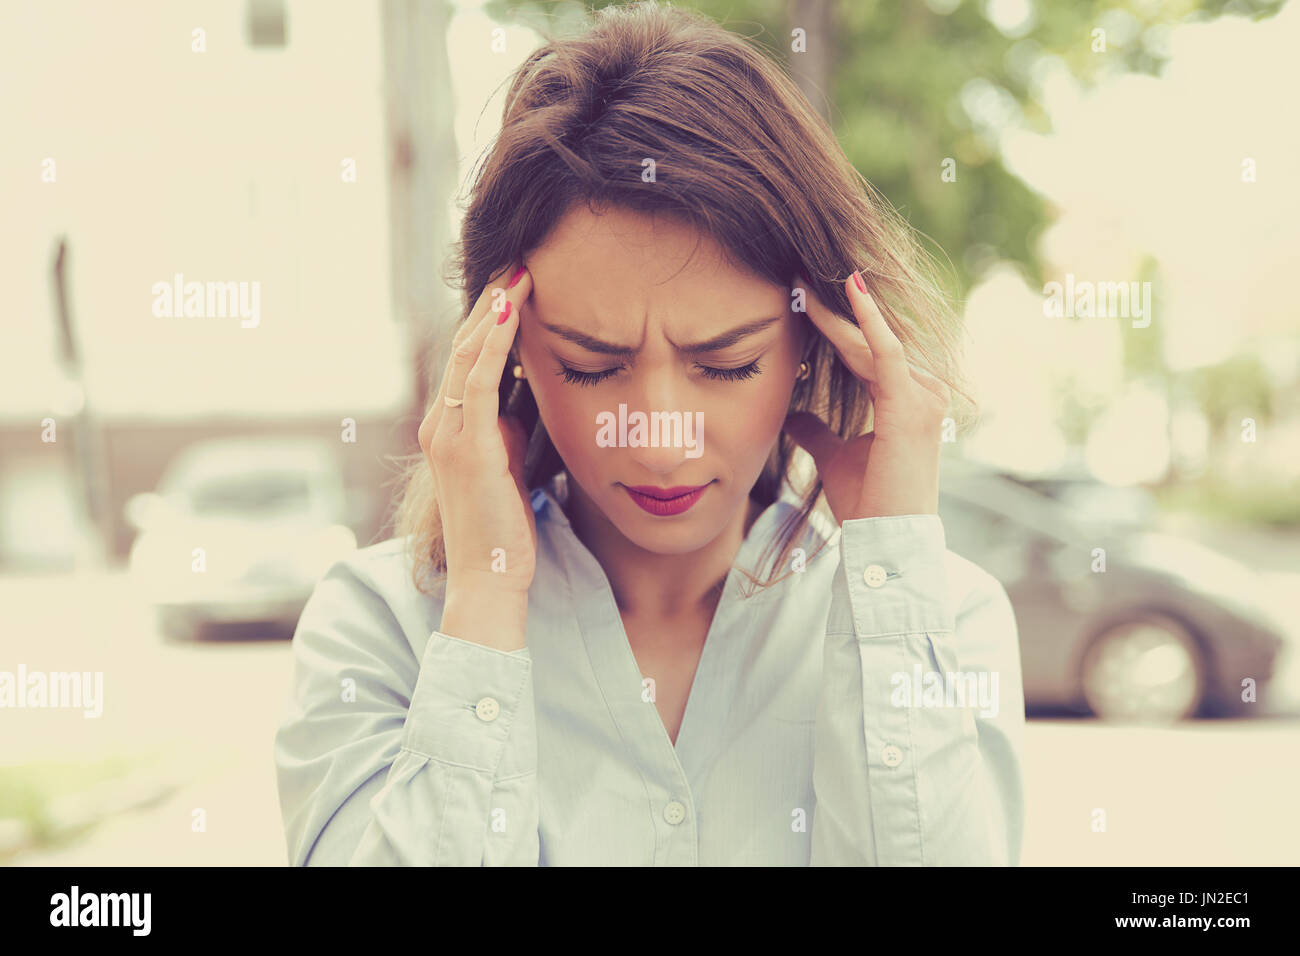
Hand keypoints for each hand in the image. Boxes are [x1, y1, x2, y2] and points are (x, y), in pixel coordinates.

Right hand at [418, 262, 536, 602]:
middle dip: (491, 303)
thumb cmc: (505, 532)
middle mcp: (439, 424)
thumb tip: (526, 398)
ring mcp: (448, 433)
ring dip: (494, 310)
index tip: (517, 285)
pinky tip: (512, 311)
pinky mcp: (466, 446)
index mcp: (450, 428)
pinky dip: (494, 341)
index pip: (468, 360)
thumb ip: (510, 431)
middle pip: (464, 347)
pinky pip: (477, 380)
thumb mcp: (510, 468)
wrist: (489, 579)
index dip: (490, 321)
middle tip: (518, 261)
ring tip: (517, 272)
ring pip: (467, 354)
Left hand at [782, 271, 950, 522]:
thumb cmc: (868, 504)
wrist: (887, 539)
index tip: (800, 298)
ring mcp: (921, 395)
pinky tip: (850, 290)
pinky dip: (869, 321)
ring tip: (805, 280)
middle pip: (867, 341)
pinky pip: (887, 351)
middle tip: (796, 275)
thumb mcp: (835, 457)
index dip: (833, 325)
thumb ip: (818, 432)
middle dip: (832, 309)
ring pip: (871, 342)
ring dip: (839, 311)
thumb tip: (794, 414)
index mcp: (905, 399)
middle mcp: (921, 391)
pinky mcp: (910, 403)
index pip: (864, 352)